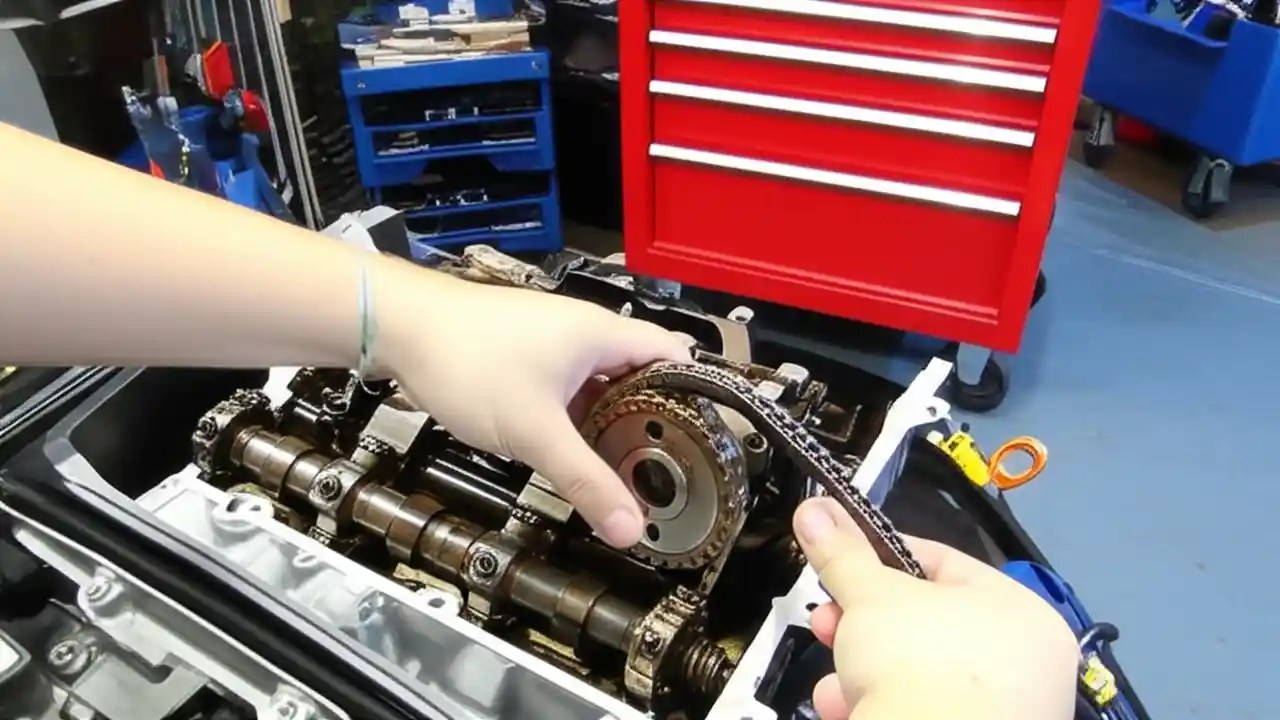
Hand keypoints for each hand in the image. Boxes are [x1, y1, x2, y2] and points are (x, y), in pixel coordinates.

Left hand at [376, 263, 688, 547]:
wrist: (398, 327)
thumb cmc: (470, 362)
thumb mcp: (534, 431)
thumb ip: (585, 480)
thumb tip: (630, 528)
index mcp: (603, 334)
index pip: (675, 356)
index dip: (696, 397)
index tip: (703, 444)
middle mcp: (585, 333)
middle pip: (641, 376)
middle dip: (653, 422)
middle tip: (664, 472)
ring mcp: (553, 344)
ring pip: (601, 386)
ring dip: (612, 424)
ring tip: (624, 471)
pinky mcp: (525, 357)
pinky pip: (569, 391)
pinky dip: (577, 420)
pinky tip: (571, 453)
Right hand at [793, 497, 1079, 719]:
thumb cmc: (918, 661)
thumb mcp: (871, 595)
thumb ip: (842, 552)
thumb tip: (813, 509)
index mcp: (1021, 613)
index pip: (943, 565)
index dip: (882, 557)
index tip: (840, 561)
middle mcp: (1024, 666)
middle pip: (922, 625)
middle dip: (861, 625)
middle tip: (827, 621)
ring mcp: (1002, 716)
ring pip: (914, 675)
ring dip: (861, 672)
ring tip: (835, 681)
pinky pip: (917, 713)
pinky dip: (878, 709)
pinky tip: (845, 709)